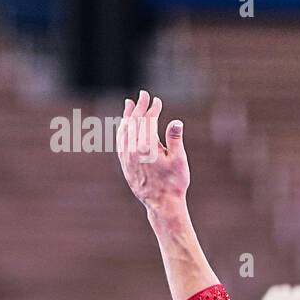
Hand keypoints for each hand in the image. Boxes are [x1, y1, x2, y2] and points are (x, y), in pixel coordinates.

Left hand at [117, 90, 189, 214]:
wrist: (162, 204)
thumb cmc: (174, 182)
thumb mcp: (179, 160)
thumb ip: (175, 139)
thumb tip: (176, 122)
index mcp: (146, 146)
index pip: (147, 121)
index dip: (152, 109)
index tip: (157, 101)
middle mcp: (132, 149)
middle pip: (133, 122)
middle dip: (139, 107)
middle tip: (143, 95)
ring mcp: (126, 156)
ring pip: (124, 130)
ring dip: (127, 115)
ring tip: (129, 104)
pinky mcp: (124, 163)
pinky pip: (120, 140)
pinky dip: (122, 129)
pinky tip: (125, 125)